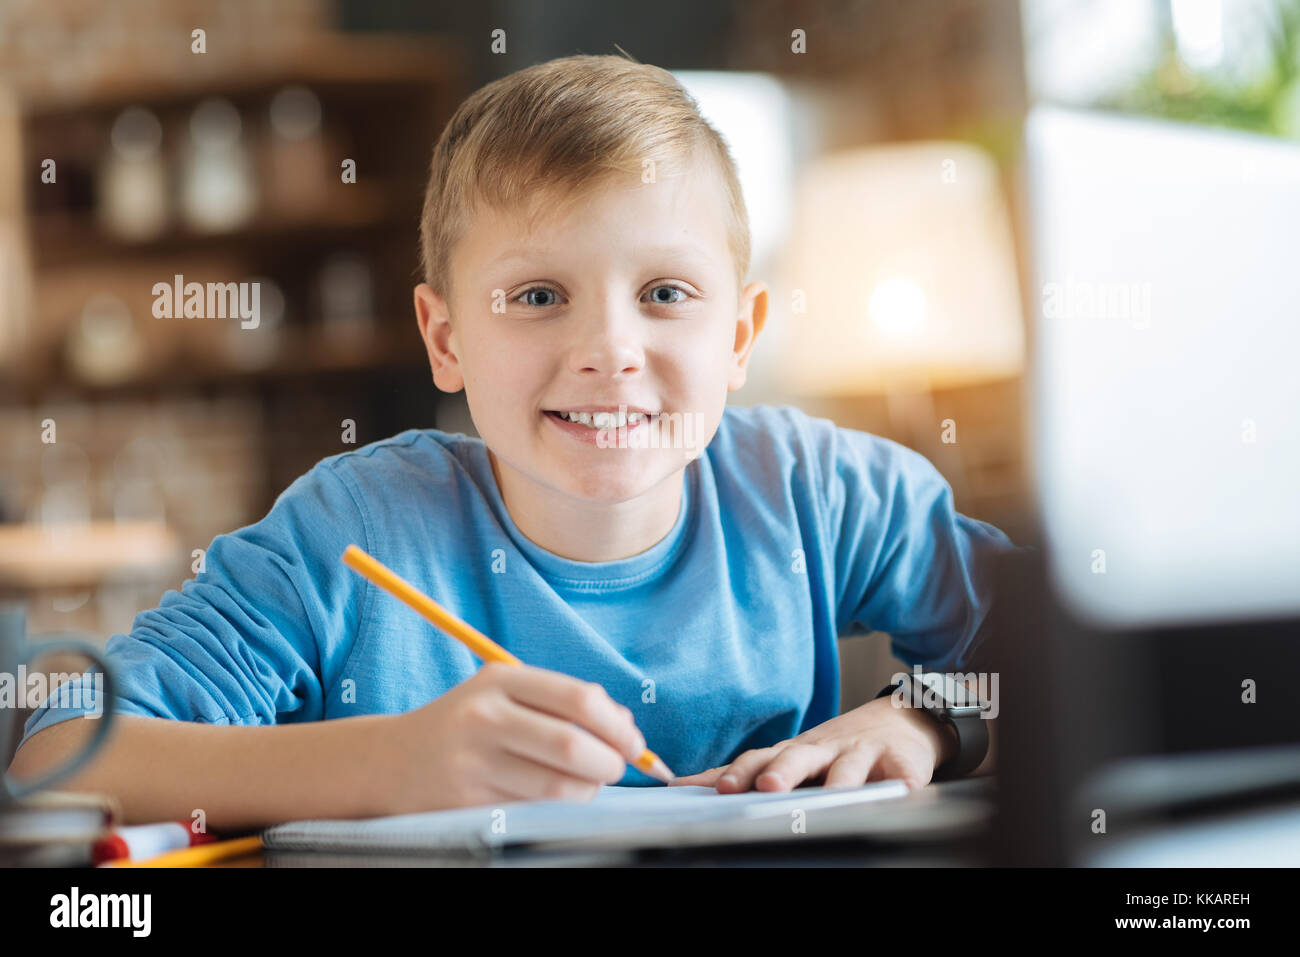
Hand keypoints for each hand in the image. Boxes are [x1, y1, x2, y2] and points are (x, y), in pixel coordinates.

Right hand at [385, 662, 645, 812]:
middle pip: (572, 747)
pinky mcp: (467, 802)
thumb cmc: (468, 725)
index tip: (633, 742)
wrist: (391, 761)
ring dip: (587, 791)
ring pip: (557, 787)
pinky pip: (534, 810)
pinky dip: (558, 808)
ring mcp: (473, 762)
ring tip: (586, 784)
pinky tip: (553, 798)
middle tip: (615, 768)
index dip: (617, 725)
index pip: (578, 699)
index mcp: (501, 680)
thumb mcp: (507, 695)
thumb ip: (564, 703)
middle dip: (610, 764)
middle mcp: (484, 717)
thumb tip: (625, 726)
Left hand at [669, 695, 958, 793]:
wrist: (902, 721)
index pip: (759, 760)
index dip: (739, 774)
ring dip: (838, 781)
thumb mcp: (793, 757)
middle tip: (767, 787)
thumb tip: (683, 787)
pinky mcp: (902, 763)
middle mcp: (824, 750)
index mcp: (794, 752)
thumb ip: (746, 772)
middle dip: (781, 772)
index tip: (716, 789)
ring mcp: (863, 755)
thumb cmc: (837, 749)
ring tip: (832, 797)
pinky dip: (902, 784)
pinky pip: (902, 776)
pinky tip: (902, 793)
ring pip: (848, 769)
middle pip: (798, 758)